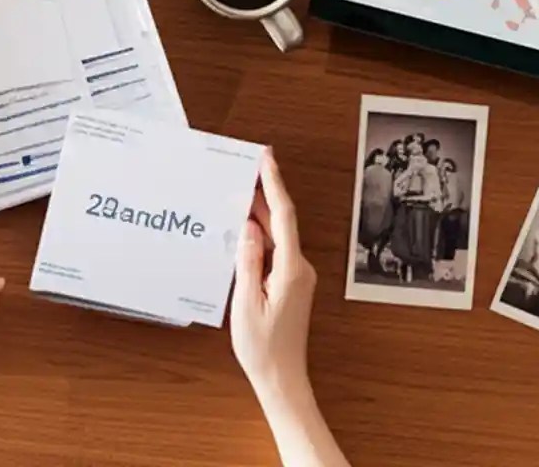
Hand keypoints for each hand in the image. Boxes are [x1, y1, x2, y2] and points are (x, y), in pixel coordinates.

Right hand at [230, 151, 317, 399]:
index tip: (266, 159)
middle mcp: (300, 269)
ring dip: (260, 215)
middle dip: (264, 193)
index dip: (274, 184)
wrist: (282, 378)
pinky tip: (243, 231)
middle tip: (245, 167)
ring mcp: (297, 276)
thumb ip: (248, 262)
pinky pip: (276, 251)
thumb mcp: (246, 303)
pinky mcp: (291, 283)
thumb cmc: (263, 348)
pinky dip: (260, 236)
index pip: (283, 216)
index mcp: (291, 270)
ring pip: (278, 235)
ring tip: (239, 192)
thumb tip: (249, 228)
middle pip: (282, 221)